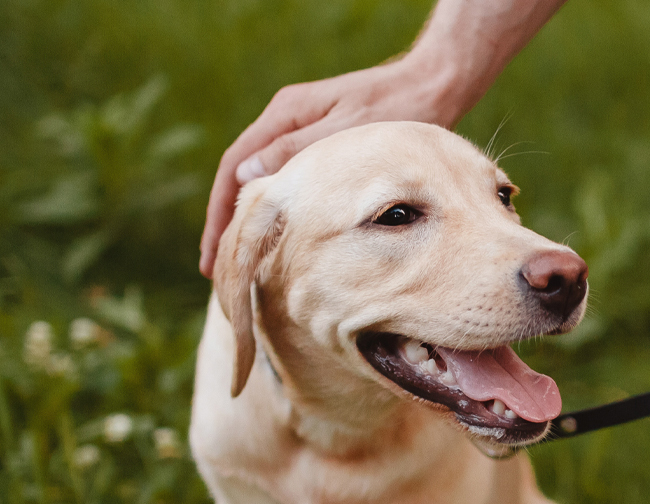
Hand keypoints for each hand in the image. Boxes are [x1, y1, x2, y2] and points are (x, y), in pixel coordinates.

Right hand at [197, 55, 470, 275]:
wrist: (435, 87)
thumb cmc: (397, 108)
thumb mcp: (347, 131)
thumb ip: (297, 150)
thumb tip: (248, 176)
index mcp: (286, 113)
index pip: (235, 167)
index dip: (220, 215)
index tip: (213, 256)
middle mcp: (287, 118)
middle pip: (242, 176)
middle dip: (228, 224)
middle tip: (216, 270)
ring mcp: (304, 129)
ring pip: (266, 181)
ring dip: (251, 220)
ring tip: (243, 263)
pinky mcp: (323, 141)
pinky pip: (290, 180)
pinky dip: (279, 210)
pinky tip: (280, 239)